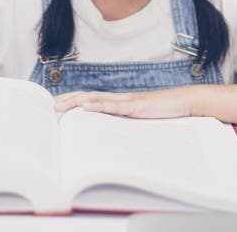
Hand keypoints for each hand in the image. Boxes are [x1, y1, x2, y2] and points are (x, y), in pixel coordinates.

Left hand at [53, 87, 197, 118]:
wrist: (185, 103)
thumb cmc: (165, 113)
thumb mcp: (142, 122)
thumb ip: (127, 126)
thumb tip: (111, 139)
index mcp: (121, 103)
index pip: (93, 100)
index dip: (75, 101)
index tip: (58, 105)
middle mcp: (121, 99)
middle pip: (89, 97)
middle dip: (68, 100)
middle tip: (50, 105)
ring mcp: (128, 101)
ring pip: (97, 99)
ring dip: (76, 102)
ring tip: (60, 105)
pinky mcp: (136, 106)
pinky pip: (114, 106)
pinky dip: (99, 106)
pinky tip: (86, 107)